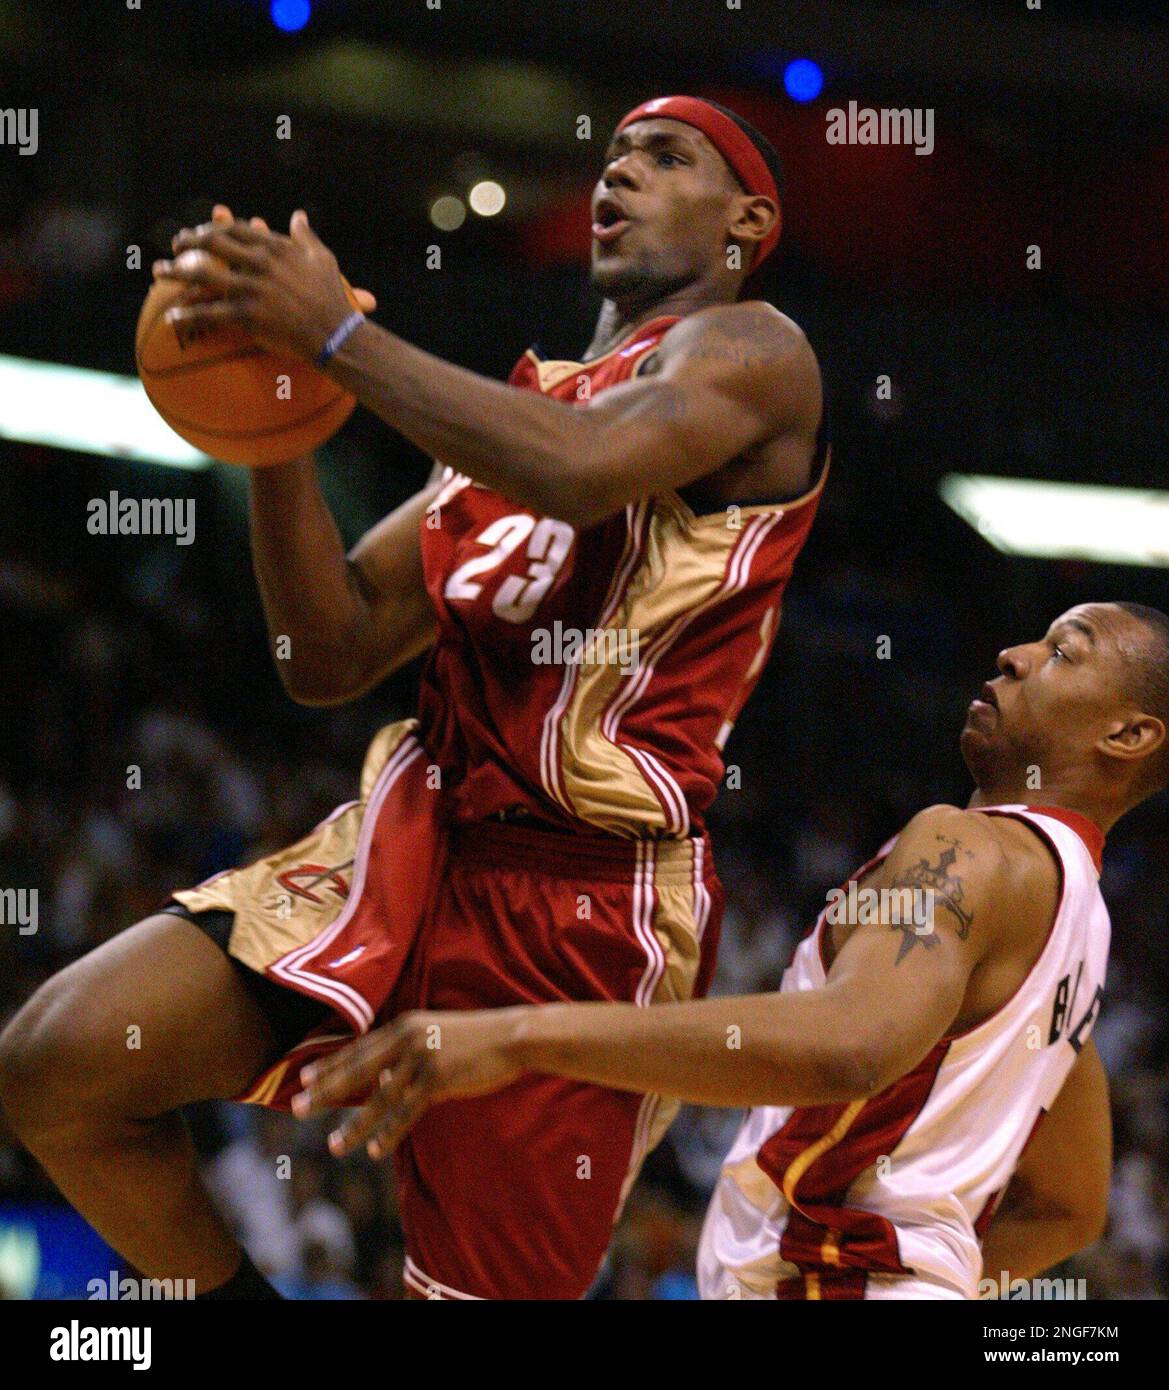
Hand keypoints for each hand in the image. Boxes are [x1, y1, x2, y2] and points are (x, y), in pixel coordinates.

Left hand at [150, 204, 376, 361]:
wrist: (336, 334)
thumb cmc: (332, 298)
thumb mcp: (322, 258)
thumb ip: (305, 235)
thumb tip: (298, 216)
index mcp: (275, 247)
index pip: (236, 229)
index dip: (214, 227)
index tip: (201, 231)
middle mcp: (260, 263)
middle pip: (213, 244)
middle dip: (189, 242)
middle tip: (175, 245)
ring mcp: (252, 289)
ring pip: (204, 275)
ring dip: (176, 272)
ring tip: (158, 271)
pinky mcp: (248, 315)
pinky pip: (210, 312)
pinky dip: (189, 314)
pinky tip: (172, 316)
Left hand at [291, 1008, 527, 1159]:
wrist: (511, 1037)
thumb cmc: (474, 1039)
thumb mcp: (434, 1039)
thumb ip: (406, 1058)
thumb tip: (381, 1085)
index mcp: (404, 1026)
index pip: (358, 1049)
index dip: (330, 1065)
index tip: (305, 1079)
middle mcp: (407, 1038)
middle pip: (357, 1070)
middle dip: (325, 1092)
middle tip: (297, 1109)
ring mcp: (421, 1058)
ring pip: (379, 1099)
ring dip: (354, 1126)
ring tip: (334, 1146)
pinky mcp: (438, 1079)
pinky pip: (407, 1113)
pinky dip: (390, 1134)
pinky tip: (375, 1151)